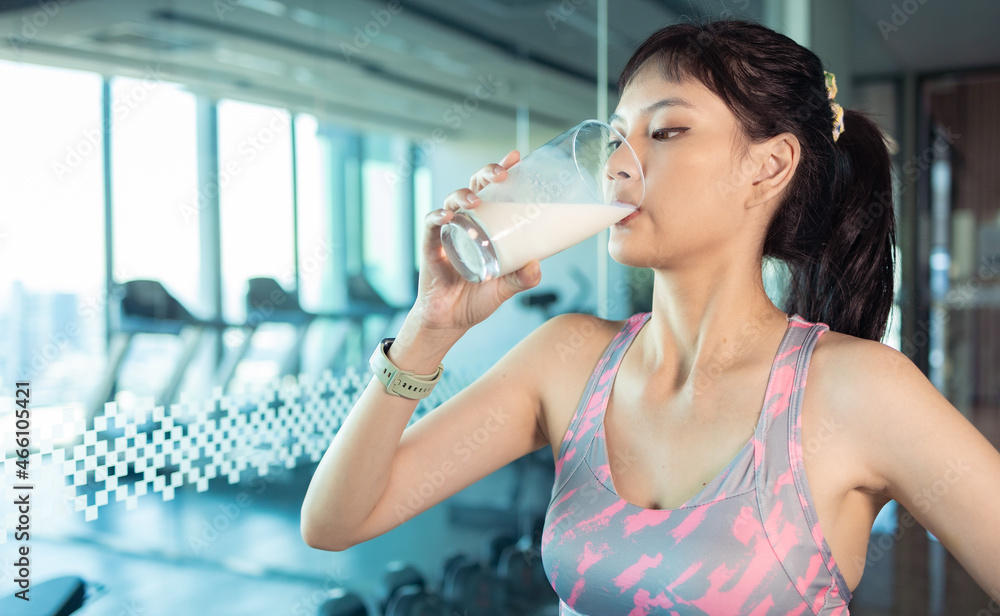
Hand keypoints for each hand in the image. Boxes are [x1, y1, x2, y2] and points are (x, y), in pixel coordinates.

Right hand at [411, 150, 540, 333]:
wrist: (450, 320)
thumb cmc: (477, 299)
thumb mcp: (505, 289)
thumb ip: (522, 279)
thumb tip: (537, 266)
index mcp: (486, 226)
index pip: (495, 191)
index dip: (503, 171)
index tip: (516, 157)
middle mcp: (467, 223)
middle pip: (475, 188)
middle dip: (486, 174)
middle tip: (501, 174)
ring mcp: (448, 232)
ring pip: (452, 201)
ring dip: (464, 194)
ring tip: (476, 199)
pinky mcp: (431, 246)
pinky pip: (432, 226)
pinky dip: (437, 217)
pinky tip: (446, 216)